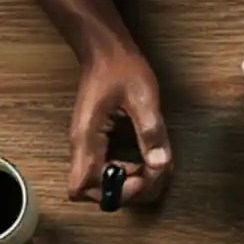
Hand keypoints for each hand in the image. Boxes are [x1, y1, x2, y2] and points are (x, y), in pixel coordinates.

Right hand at [68, 44, 171, 205]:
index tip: (140, 177)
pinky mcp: (97, 144)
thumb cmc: (120, 68)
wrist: (104, 50)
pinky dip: (129, 173)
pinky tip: (146, 159)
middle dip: (127, 191)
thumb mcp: (142, 97)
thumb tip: (160, 165)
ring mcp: (89, 147)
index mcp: (87, 138)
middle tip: (154, 173)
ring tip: (154, 166)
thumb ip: (151, 131)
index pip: (83, 186)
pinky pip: (109, 170)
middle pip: (94, 192)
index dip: (113, 192)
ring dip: (130, 183)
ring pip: (102, 184)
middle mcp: (83, 147)